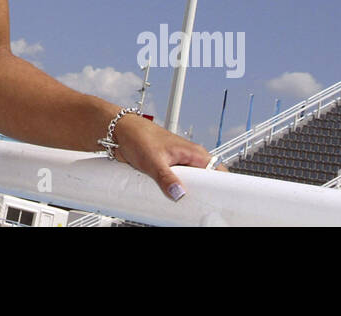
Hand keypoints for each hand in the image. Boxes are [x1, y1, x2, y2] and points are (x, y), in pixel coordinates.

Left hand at [109, 111, 226, 200]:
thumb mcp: (153, 160)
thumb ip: (166, 178)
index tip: (219, 201)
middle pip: (203, 182)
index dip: (221, 186)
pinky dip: (174, 193)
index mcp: (193, 153)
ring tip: (183, 207)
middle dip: (201, 195)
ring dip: (185, 195)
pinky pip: (175, 185)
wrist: (120, 132)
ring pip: (188, 185)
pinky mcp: (165, 171)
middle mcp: (188, 159)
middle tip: (198, 208)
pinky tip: (170, 201)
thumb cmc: (138, 135)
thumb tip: (179, 194)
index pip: (217, 171)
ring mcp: (177, 165)